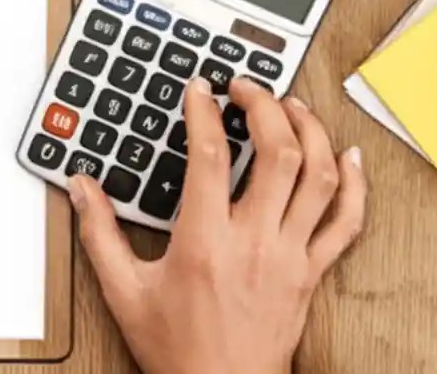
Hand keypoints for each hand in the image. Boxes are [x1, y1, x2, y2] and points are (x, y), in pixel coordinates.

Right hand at [69, 77, 365, 373]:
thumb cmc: (178, 349)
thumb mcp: (124, 291)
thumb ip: (100, 234)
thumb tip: (83, 188)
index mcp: (204, 242)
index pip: (209, 156)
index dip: (204, 111)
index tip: (200, 89)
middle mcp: (254, 242)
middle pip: (277, 153)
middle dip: (266, 105)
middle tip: (247, 87)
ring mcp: (290, 255)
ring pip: (318, 177)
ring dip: (310, 131)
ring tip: (293, 106)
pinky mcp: (312, 273)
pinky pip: (345, 222)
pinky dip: (353, 184)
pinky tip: (347, 157)